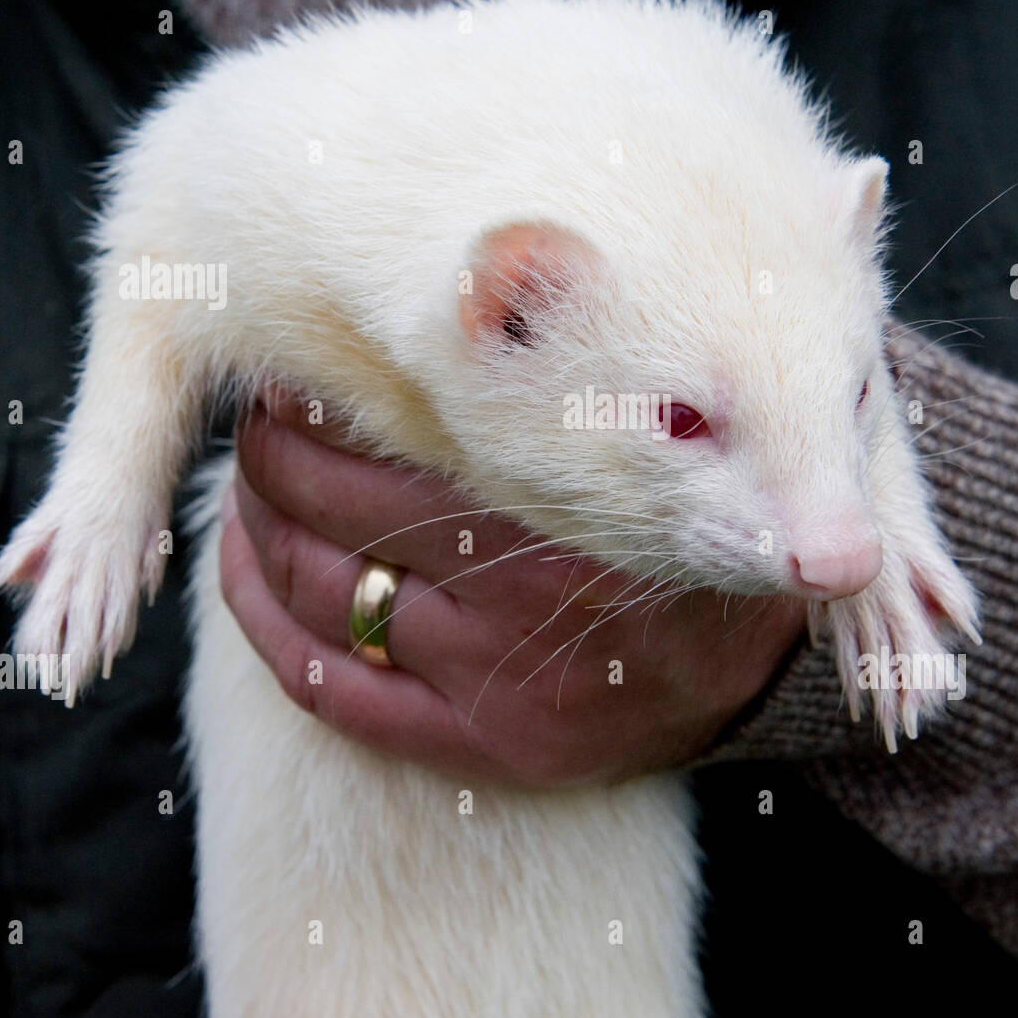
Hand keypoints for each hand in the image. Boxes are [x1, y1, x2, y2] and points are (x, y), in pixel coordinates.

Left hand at [219, 394, 808, 786]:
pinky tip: (249, 579)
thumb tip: (484, 269)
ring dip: (259, 535)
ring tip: (249, 488)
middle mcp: (526, 608)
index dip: (318, 414)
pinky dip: (270, 631)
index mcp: (570, 515)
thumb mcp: (668, 436)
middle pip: (336, 523)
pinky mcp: (486, 748)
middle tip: (258, 423)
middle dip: (271, 464)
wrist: (768, 668)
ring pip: (324, 601)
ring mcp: (500, 687)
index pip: (391, 454)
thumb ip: (577, 371)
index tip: (292, 379)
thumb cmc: (706, 522)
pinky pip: (336, 696)